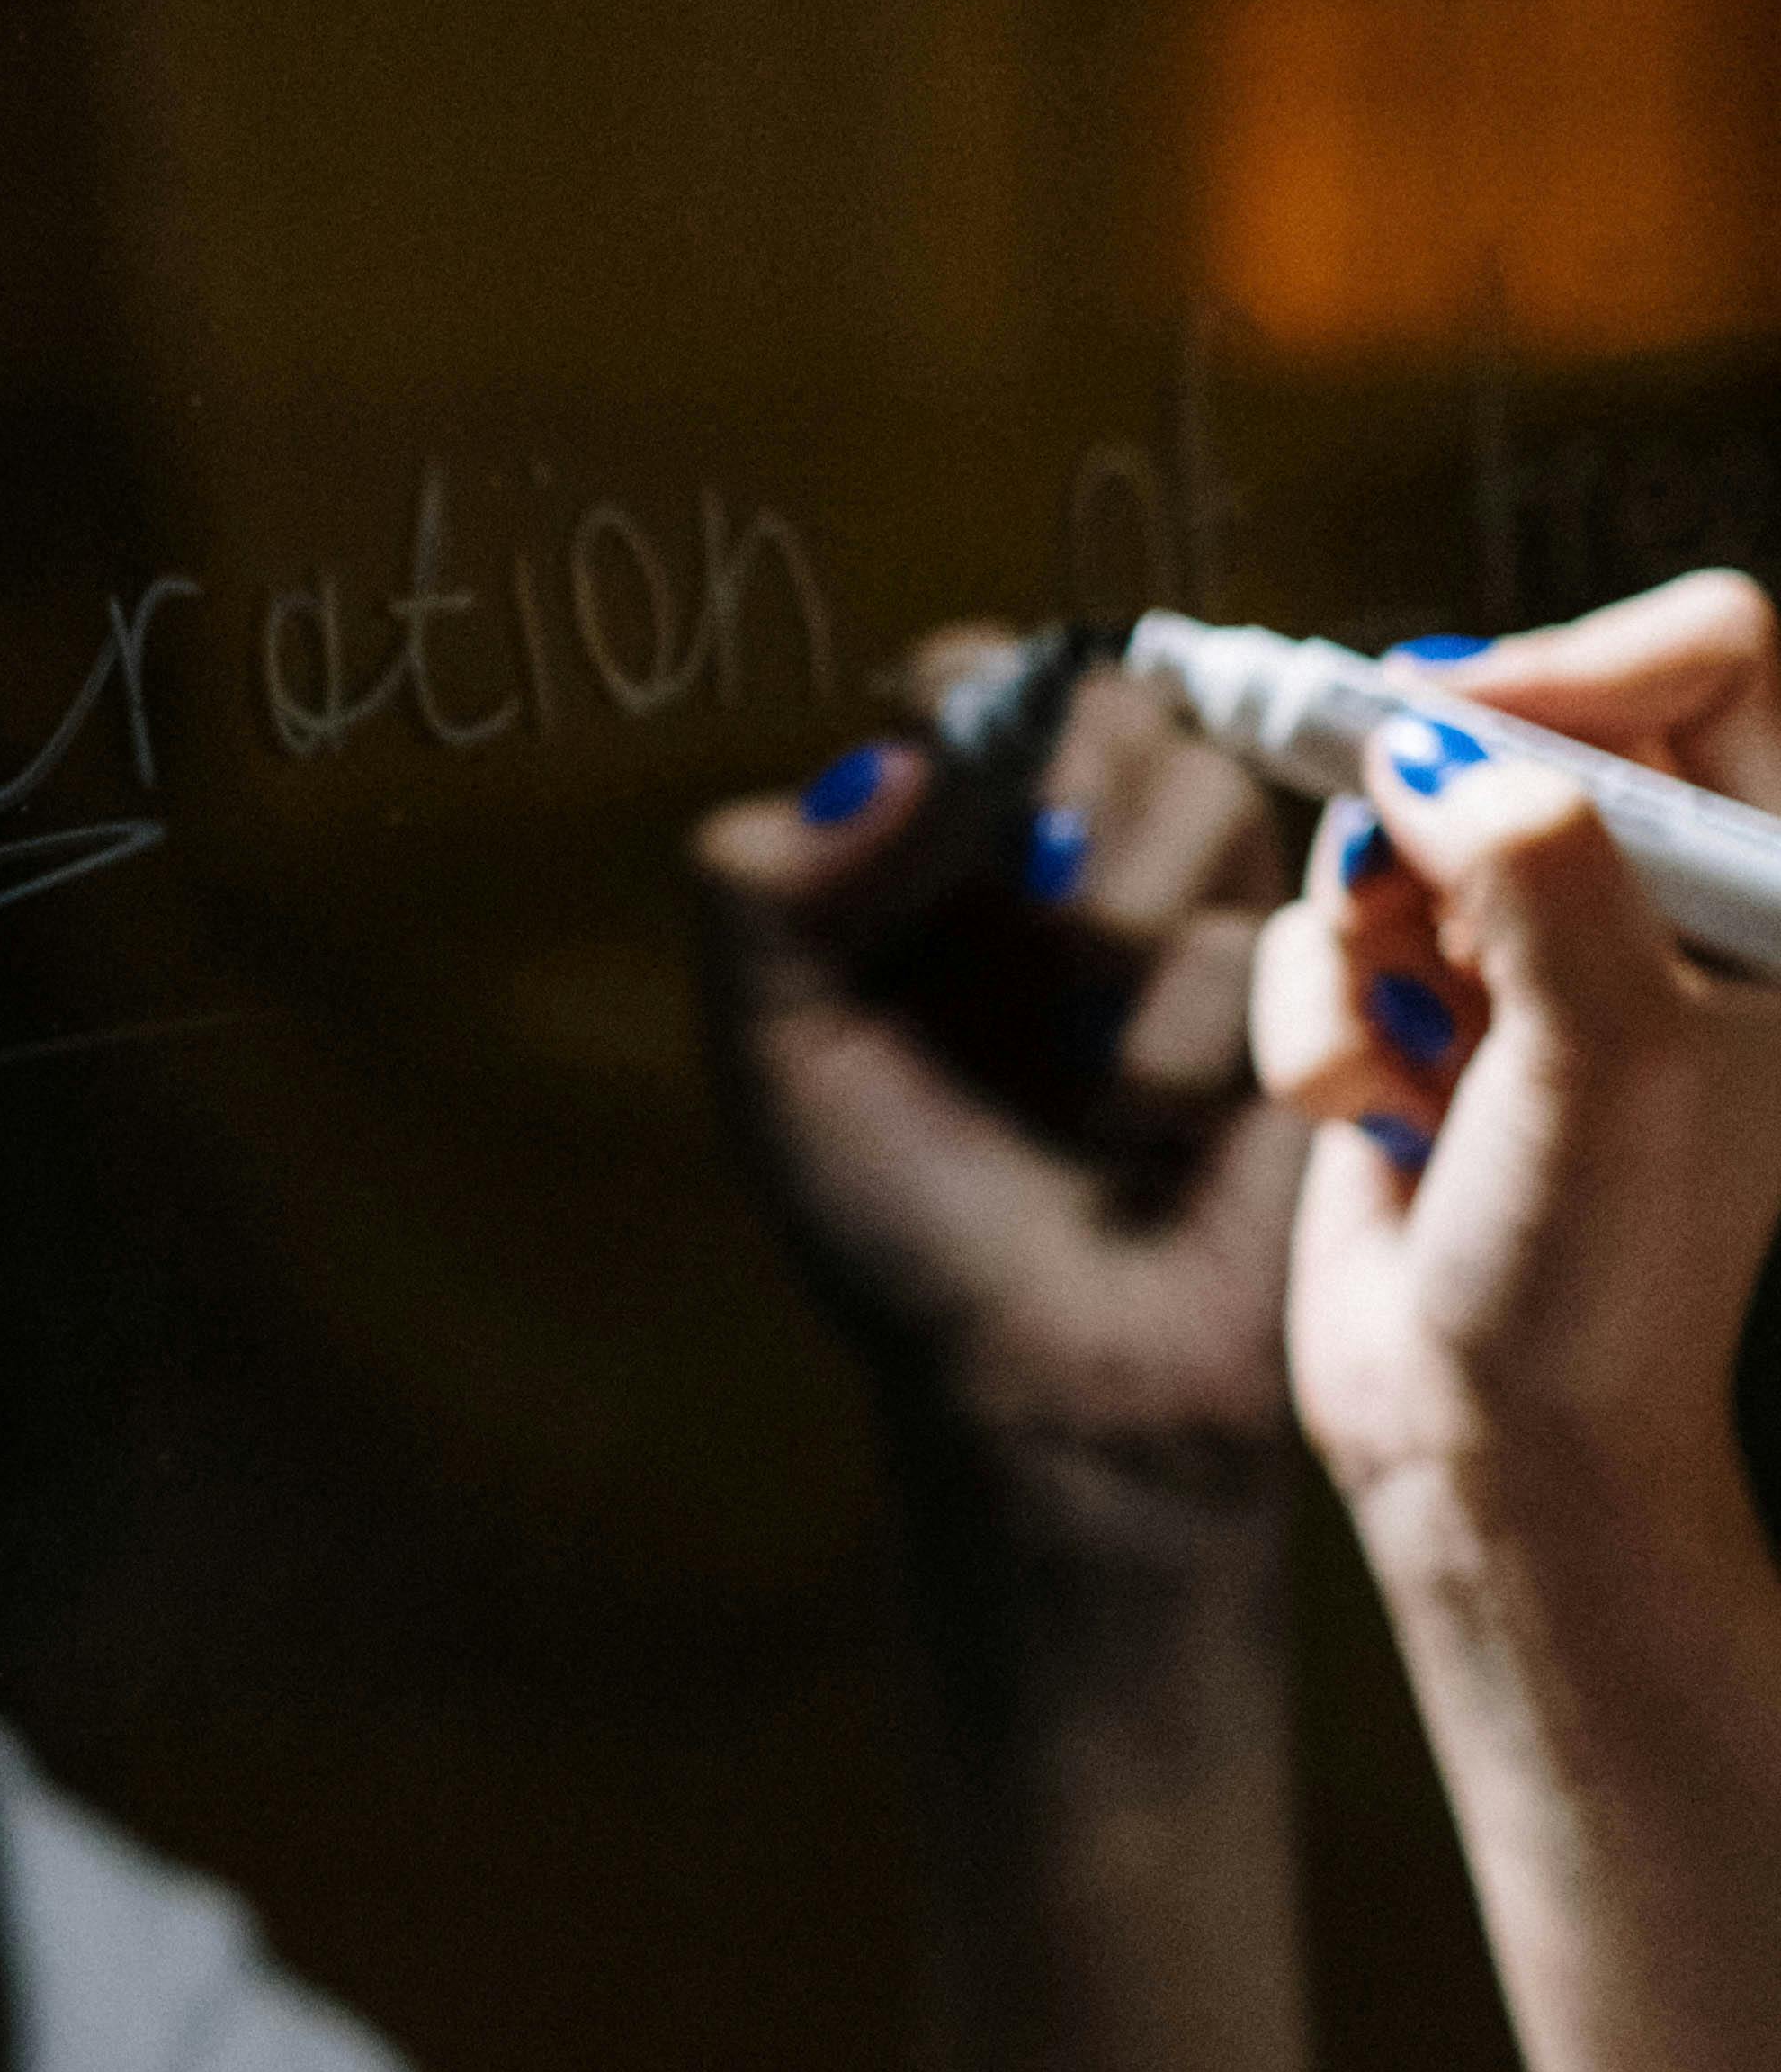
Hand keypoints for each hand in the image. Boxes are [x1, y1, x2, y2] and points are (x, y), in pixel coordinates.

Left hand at [697, 643, 1302, 1508]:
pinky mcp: (1301, 986)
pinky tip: (1161, 1136)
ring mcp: (1189, 914)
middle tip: (1042, 948)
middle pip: (1107, 698)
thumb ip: (771, 885)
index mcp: (927, 858)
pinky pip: (1262, 930)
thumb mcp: (774, 1059)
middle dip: (1070, 818)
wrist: (1065, 1389)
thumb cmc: (905, 1231)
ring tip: (1090, 1088)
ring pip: (1204, 789)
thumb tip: (897, 753)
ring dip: (1129, 939)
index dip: (976, 723)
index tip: (960, 819)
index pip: (969, 682)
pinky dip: (1195, 1040)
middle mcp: (1063, 860)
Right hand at [1249, 572, 1780, 1542]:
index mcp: (1770, 894)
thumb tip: (1432, 757)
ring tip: (1403, 1061)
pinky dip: (1320, 1026)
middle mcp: (1658, 905)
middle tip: (1395, 880)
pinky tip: (1370, 1120)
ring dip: (1362, 940)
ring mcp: (1530, 954)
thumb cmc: (1601, 1275)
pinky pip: (1324, 937)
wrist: (1496, 1448)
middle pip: (1523, 718)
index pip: (1712, 659)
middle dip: (1432, 811)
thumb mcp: (1612, 1053)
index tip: (1471, 730)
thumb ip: (1544, 869)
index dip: (1588, 663)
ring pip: (1397, 826)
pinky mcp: (1415, 1014)